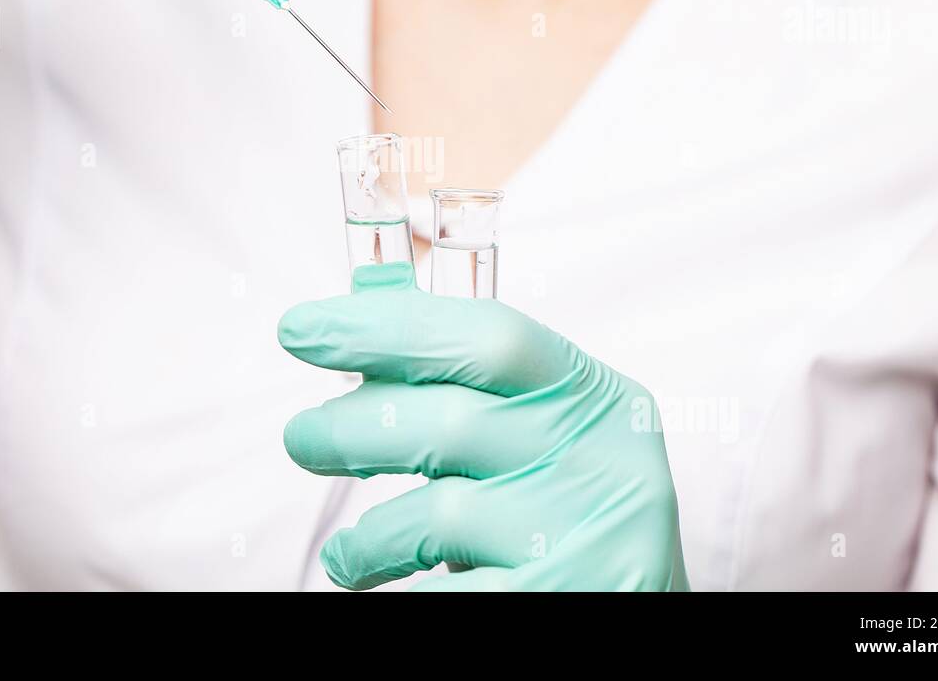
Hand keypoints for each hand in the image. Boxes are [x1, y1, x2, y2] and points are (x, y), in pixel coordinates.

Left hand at [279, 284, 688, 590]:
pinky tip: (380, 591)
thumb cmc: (569, 519)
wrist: (635, 610)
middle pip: (448, 420)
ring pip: (439, 514)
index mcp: (596, 398)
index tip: (302, 328)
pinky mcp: (565, 598)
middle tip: (302, 438)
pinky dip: (400, 593)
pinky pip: (447, 595)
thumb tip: (361, 333)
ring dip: (369, 535)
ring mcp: (588, 535)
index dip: (386, 327)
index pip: (488, 336)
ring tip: (348, 554)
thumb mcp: (544, 436)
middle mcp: (601, 459)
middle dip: (353, 427)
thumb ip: (470, 389)